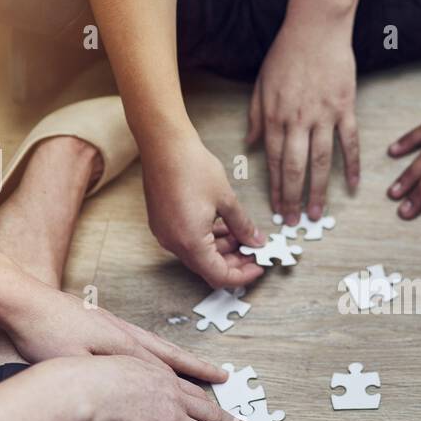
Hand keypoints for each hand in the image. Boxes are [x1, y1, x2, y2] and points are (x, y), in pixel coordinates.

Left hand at [0, 273, 228, 381]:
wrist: (24, 299)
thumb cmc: (42, 333)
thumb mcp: (72, 361)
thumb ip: (105, 378)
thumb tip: (134, 394)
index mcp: (124, 349)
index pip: (166, 378)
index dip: (191, 395)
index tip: (211, 408)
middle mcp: (130, 338)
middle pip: (176, 362)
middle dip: (203, 376)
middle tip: (227, 384)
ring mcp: (122, 329)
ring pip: (167, 350)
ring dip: (191, 363)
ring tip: (213, 371)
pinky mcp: (110, 324)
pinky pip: (152, 342)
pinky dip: (170, 352)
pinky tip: (171, 356)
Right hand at [80, 355, 261, 420]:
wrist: (89, 390)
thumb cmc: (94, 374)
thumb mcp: (122, 364)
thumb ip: (133, 377)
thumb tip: (128, 386)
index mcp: (164, 380)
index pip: (196, 394)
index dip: (211, 403)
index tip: (221, 407)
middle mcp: (173, 399)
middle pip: (213, 414)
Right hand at [140, 132, 264, 288]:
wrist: (164, 144)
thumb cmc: (192, 167)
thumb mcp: (227, 199)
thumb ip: (243, 225)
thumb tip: (256, 241)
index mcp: (190, 242)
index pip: (219, 276)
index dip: (242, 275)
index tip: (258, 267)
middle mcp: (173, 243)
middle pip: (208, 267)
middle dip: (234, 261)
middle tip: (254, 250)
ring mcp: (165, 234)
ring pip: (198, 253)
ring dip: (221, 247)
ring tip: (241, 232)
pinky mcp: (162, 223)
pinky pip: (187, 240)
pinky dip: (206, 238)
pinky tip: (223, 224)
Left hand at [248, 19, 359, 222]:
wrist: (316, 28)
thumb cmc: (286, 54)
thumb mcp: (261, 84)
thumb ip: (256, 116)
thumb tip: (252, 144)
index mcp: (275, 116)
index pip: (274, 160)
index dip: (274, 187)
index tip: (275, 208)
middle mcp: (298, 120)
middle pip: (295, 167)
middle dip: (293, 197)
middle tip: (293, 221)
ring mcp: (324, 115)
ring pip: (321, 161)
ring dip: (318, 190)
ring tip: (317, 213)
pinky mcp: (345, 108)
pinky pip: (350, 142)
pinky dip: (352, 165)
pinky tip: (352, 186)